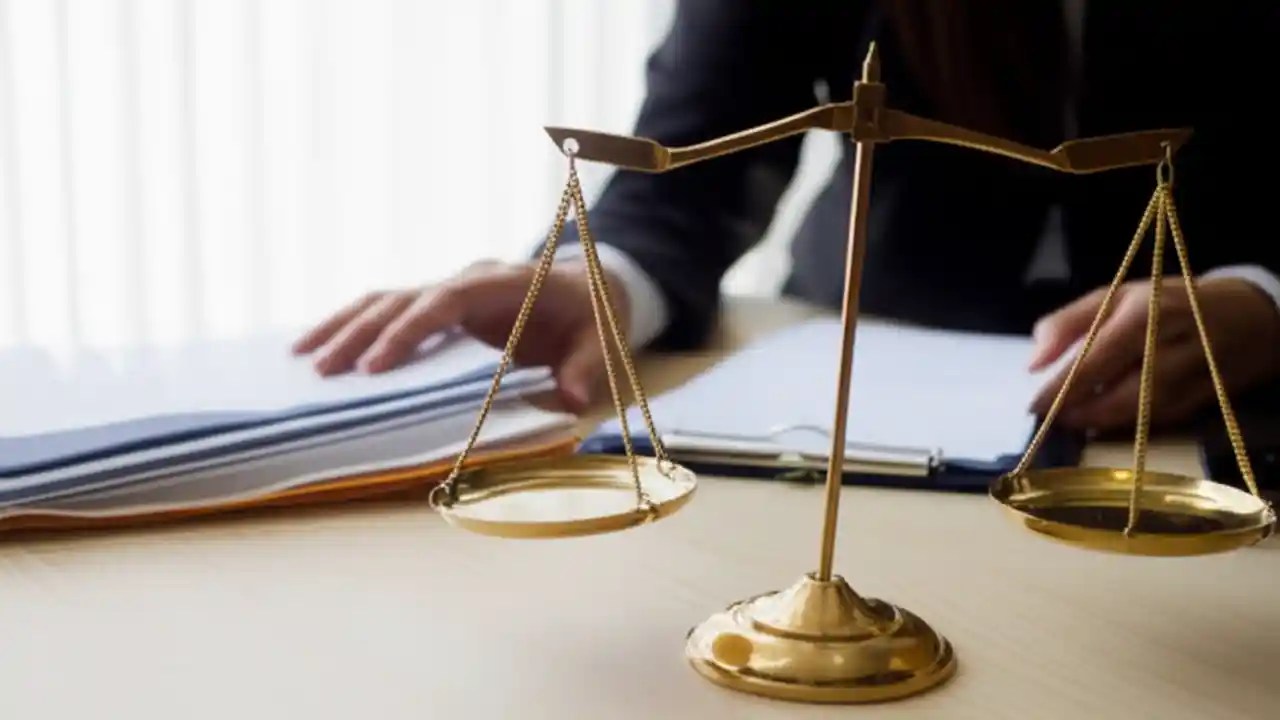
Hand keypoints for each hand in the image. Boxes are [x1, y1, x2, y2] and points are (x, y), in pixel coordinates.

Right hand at [291, 259, 630, 412]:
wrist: (593, 283)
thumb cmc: (593, 313)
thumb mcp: (601, 339)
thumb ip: (584, 367)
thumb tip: (568, 397)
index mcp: (505, 283)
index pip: (447, 301)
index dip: (410, 331)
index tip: (377, 366)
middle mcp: (468, 280)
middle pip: (404, 298)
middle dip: (361, 333)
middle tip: (322, 370)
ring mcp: (450, 290)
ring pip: (386, 299)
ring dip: (344, 325)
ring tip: (302, 357)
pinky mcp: (439, 305)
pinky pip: (390, 309)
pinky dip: (354, 325)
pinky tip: (320, 346)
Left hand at [1028, 276, 1279, 431]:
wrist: (1246, 316)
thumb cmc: (1165, 303)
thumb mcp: (1115, 297)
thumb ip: (1067, 324)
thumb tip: (1033, 363)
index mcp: (1146, 312)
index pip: (1095, 359)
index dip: (1061, 388)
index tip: (1034, 405)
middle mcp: (1173, 345)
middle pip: (1118, 392)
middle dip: (1079, 411)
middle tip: (1051, 419)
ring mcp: (1195, 376)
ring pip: (1139, 413)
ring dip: (1100, 422)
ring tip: (1073, 420)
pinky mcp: (1207, 400)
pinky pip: (1158, 421)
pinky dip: (1128, 425)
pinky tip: (1106, 422)